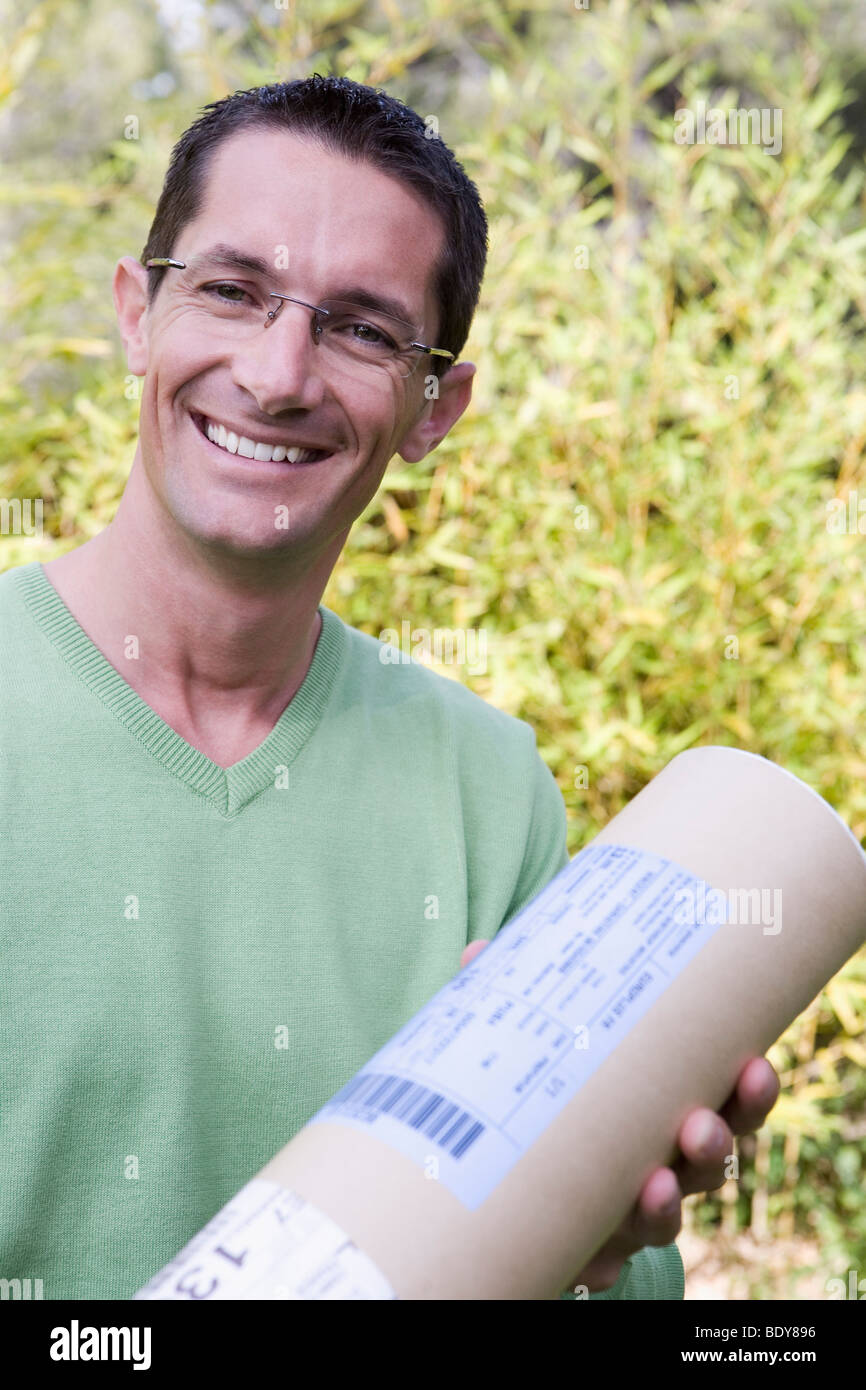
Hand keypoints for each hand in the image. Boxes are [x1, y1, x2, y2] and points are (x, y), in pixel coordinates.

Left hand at [459, 939, 779, 1293]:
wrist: (487, 1171)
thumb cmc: (533, 1088)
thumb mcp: (528, 1039)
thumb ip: (514, 999)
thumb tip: (479, 954)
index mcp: (659, 1105)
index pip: (724, 1102)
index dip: (749, 1093)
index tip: (753, 1066)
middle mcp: (657, 1163)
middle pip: (707, 1164)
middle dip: (713, 1146)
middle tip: (699, 1125)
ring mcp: (624, 1212)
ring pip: (663, 1220)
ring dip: (663, 1207)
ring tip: (653, 1184)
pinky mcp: (583, 1250)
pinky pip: (600, 1267)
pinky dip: (597, 1264)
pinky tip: (589, 1263)